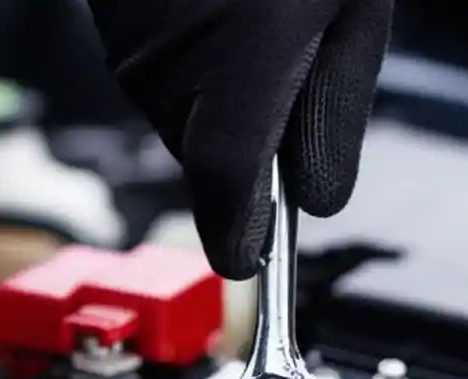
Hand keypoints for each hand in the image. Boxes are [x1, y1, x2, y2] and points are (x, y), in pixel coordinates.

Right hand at [87, 0, 392, 278]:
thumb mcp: (353, 8)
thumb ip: (336, 107)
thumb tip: (319, 198)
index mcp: (245, 52)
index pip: (225, 177)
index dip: (237, 232)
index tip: (250, 264)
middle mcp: (173, 58)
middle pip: (206, 159)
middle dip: (248, 161)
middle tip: (290, 102)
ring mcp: (133, 46)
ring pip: (181, 122)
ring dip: (221, 110)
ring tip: (260, 40)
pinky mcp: (113, 34)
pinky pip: (159, 84)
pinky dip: (194, 75)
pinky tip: (225, 24)